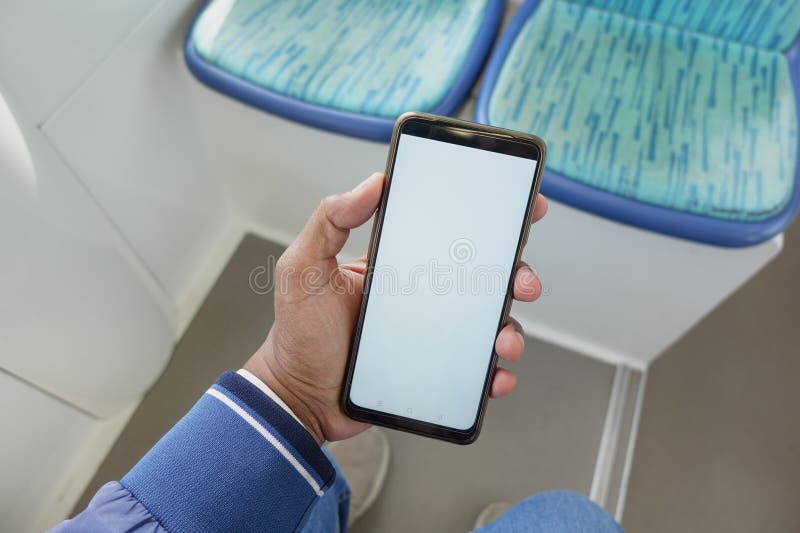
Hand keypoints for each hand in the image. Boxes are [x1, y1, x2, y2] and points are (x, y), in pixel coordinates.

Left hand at [245, 172, 547, 443]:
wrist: (298, 396)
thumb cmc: (298, 334)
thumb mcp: (304, 267)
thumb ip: (329, 220)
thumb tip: (373, 183)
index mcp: (399, 265)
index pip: (448, 234)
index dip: (489, 220)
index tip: (521, 209)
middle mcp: (422, 297)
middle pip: (482, 278)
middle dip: (514, 275)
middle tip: (522, 282)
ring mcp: (431, 335)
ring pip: (486, 325)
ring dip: (510, 328)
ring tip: (504, 340)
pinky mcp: (435, 372)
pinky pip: (475, 370)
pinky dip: (494, 374)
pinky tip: (495, 376)